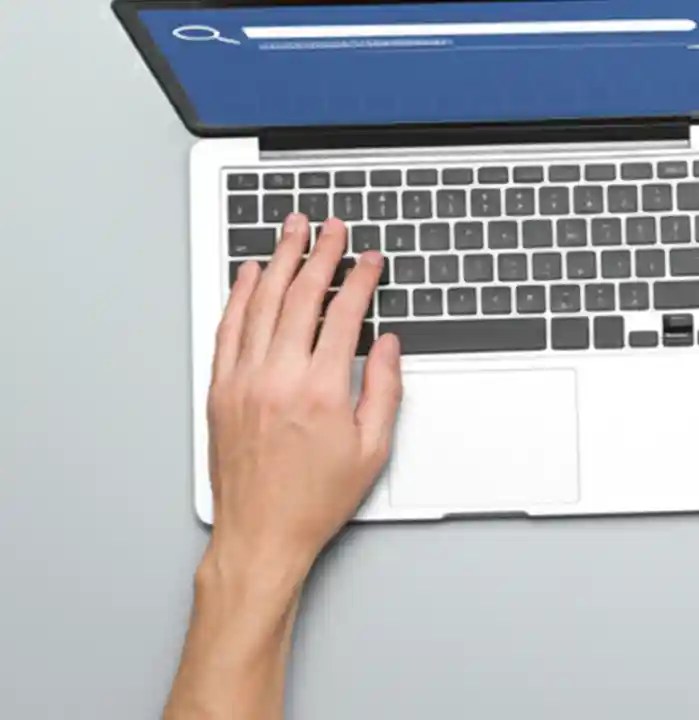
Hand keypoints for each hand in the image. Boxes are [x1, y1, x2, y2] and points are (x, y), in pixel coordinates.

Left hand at [206, 214, 402, 578]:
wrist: (261, 534)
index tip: (370, 259)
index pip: (343, 314)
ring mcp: (243, 380)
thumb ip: (384, 390)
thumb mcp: (372, 450)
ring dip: (279, 261)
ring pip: (260, 304)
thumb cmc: (314, 500)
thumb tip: (386, 346)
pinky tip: (249, 275)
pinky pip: (229, 329)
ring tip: (291, 232)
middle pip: (300, 296)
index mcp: (321, 390)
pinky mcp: (221, 390)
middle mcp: (278, 378)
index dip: (360, 279)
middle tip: (331, 228)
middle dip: (320, 254)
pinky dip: (240, 296)